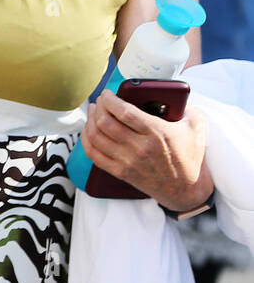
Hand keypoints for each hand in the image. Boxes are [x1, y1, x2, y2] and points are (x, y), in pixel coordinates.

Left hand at [81, 90, 212, 211]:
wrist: (187, 190)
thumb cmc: (190, 156)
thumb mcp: (196, 127)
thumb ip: (185, 107)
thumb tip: (170, 92)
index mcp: (157, 133)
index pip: (124, 111)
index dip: (110, 99)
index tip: (107, 93)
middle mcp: (140, 147)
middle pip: (105, 122)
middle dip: (98, 107)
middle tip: (100, 101)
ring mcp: (128, 161)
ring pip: (96, 136)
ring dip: (89, 120)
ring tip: (92, 111)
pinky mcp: (121, 172)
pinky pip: (94, 154)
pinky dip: (86, 140)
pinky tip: (88, 130)